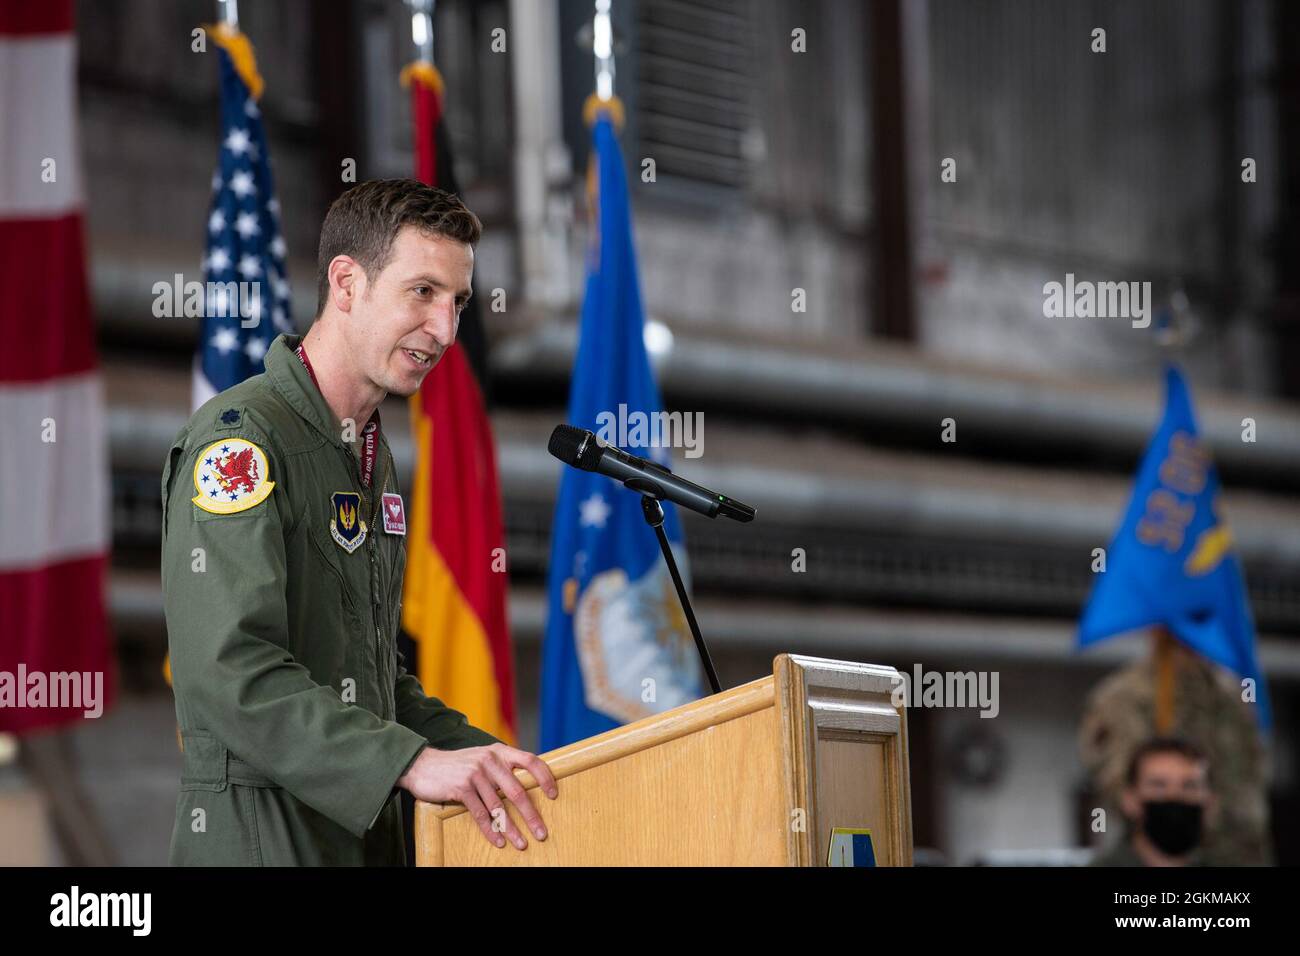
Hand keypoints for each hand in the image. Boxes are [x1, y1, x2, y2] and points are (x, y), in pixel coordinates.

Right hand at [398, 744, 558, 849]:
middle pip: (517, 791)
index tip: (554, 795)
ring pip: (499, 807)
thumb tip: (527, 786)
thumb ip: (502, 768)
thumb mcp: (482, 758)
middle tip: (541, 833)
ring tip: (521, 844)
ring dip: (511, 829)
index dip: (545, 777)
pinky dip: (490, 830)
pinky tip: (498, 841)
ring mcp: (475, 773)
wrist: (423, 765)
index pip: (530, 761)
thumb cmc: (458, 766)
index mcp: (499, 751)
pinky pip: (480, 814)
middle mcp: (490, 760)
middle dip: (531, 815)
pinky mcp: (461, 788)